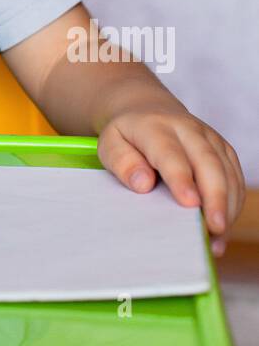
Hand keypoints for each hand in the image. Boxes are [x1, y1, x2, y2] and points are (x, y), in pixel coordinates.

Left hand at [97, 105, 245, 257]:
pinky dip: (233, 204)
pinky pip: (236, 177)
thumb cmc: (128, 134)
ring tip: (218, 237)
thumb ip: (122, 162)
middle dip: (215, 196)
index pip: (171, 153)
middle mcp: (188, 129)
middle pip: (208, 162)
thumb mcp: (110, 143)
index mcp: (156, 127)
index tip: (189, 203)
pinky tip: (223, 228)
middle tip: (215, 228)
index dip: (181, 178)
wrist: (148, 109)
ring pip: (227, 171)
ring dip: (227, 205)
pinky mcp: (223, 150)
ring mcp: (210, 138)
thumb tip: (143, 184)